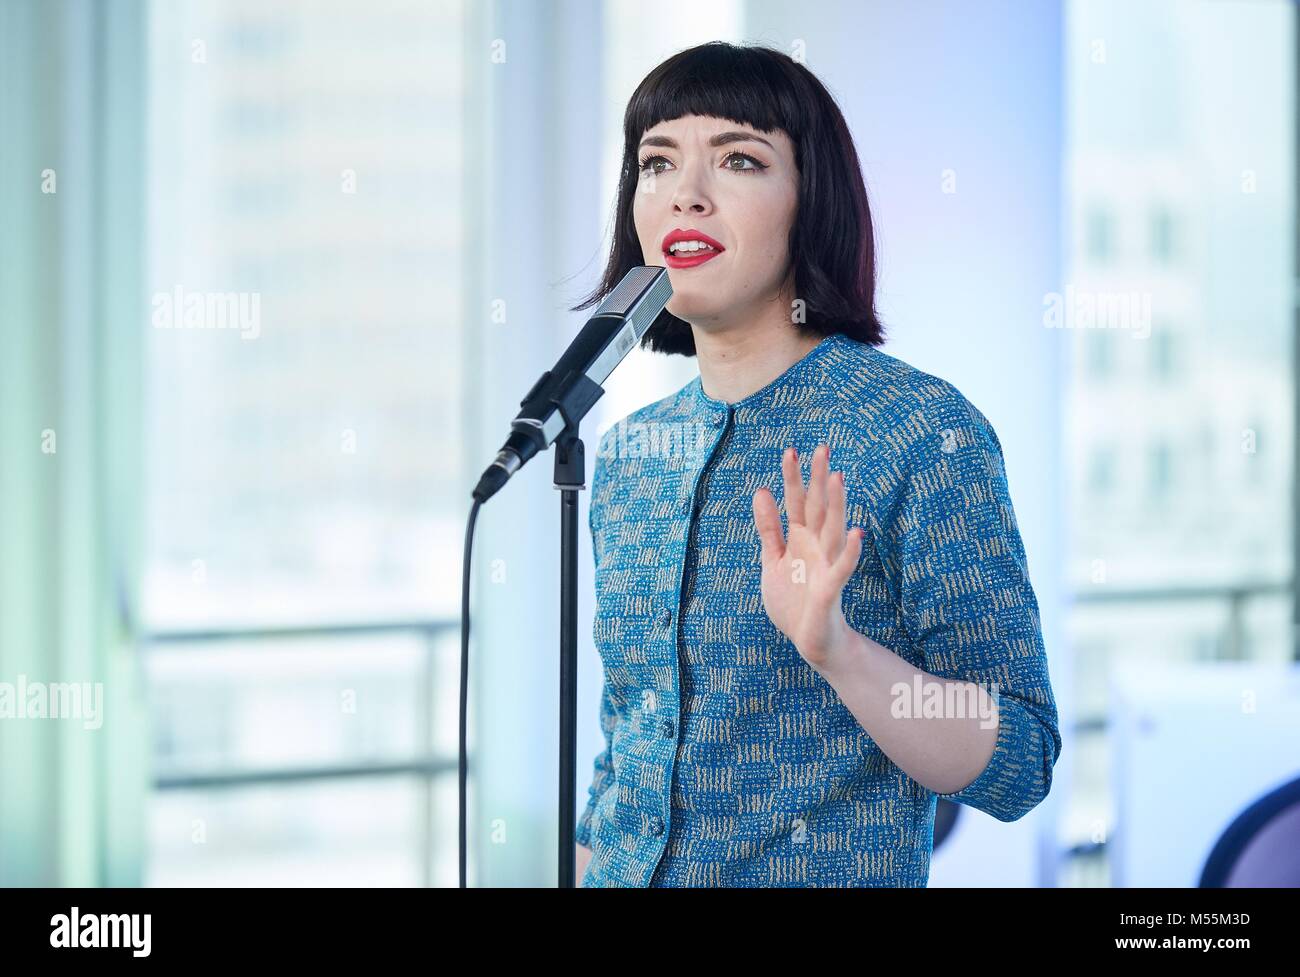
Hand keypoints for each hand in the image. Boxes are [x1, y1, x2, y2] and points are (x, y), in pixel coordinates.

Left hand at [751, 443, 863, 669]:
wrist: (811, 643)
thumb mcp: (773, 560)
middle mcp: (816, 548)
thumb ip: (769, 528)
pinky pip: (842, 569)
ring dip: (836, 506)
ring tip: (838, 478)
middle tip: (822, 448)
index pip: (798, 503)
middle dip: (819, 480)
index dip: (793, 478)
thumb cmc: (794, 601)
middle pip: (818, 508)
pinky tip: (858, 533)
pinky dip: (850, 552)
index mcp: (801, 540)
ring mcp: (826, 567)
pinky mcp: (831, 590)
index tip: (790, 450)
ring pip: (833, 530)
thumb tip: (762, 491)